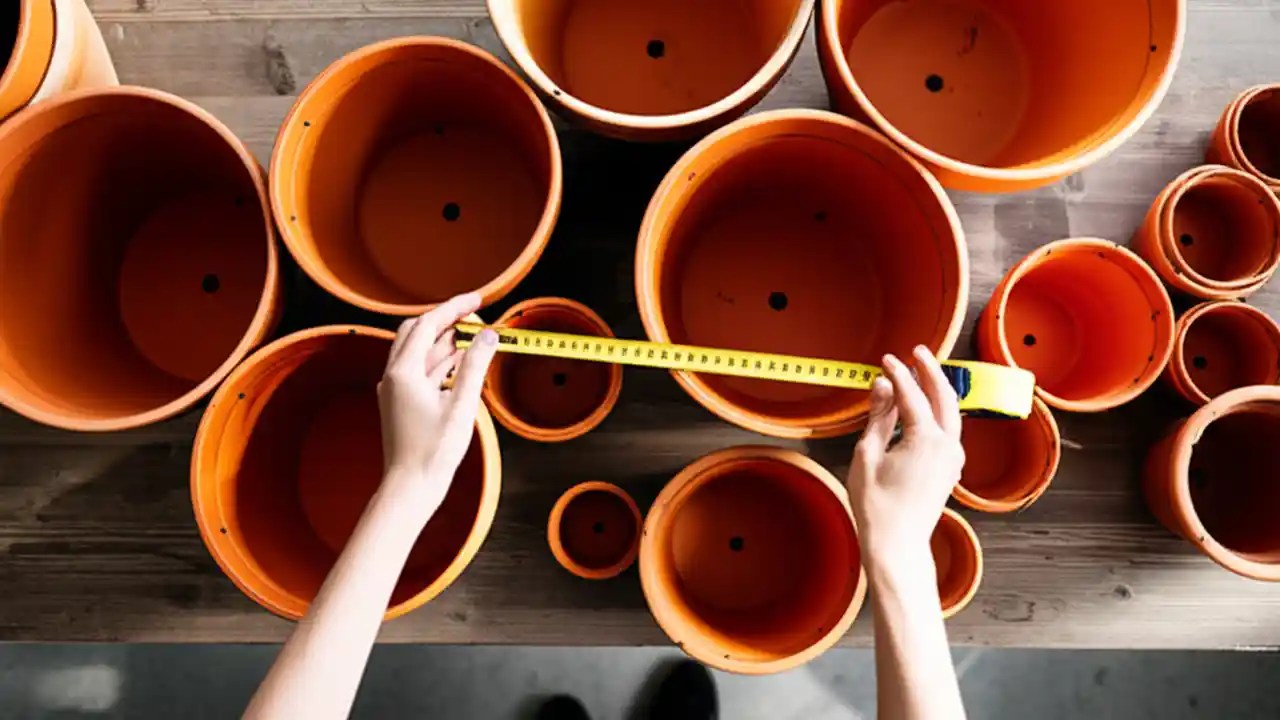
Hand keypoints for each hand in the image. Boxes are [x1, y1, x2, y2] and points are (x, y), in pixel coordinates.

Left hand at [378, 293, 498, 497]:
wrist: (410, 487)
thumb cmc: (432, 453)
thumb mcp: (461, 406)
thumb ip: (474, 366)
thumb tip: (487, 336)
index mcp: (404, 372)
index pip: (428, 325)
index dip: (454, 308)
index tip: (476, 300)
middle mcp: (394, 376)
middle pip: (417, 332)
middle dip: (446, 319)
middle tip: (474, 315)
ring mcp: (395, 389)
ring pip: (418, 351)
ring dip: (444, 340)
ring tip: (473, 336)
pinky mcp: (401, 401)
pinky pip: (419, 370)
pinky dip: (439, 360)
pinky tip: (458, 362)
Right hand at [847, 346, 964, 567]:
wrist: (897, 544)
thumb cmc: (878, 506)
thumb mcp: (868, 455)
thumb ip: (878, 417)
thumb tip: (883, 387)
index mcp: (926, 439)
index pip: (911, 394)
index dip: (898, 373)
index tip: (886, 359)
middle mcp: (947, 445)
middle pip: (943, 396)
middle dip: (931, 370)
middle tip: (917, 351)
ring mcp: (953, 457)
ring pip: (951, 412)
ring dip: (938, 389)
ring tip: (924, 371)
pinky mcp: (951, 468)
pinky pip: (949, 429)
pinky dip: (940, 410)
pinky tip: (928, 406)